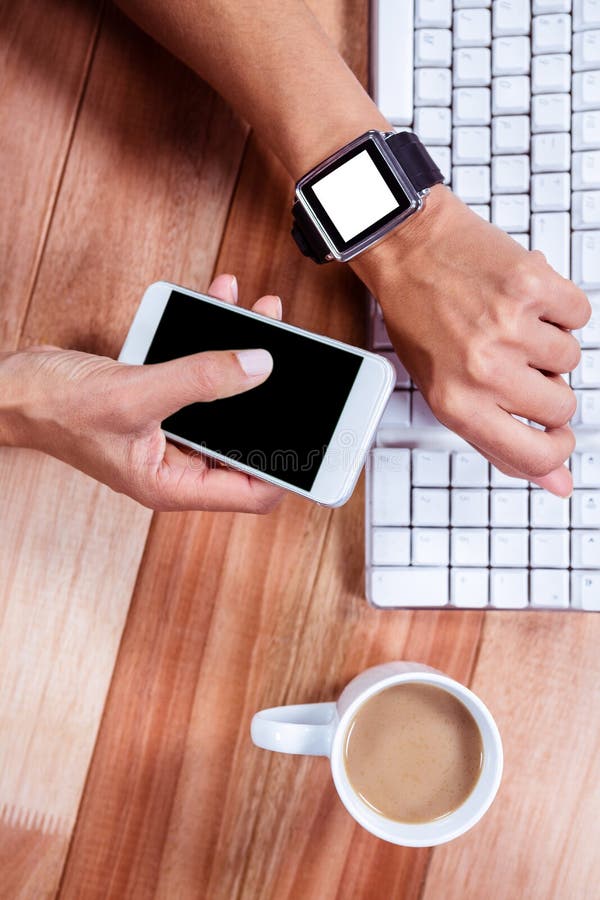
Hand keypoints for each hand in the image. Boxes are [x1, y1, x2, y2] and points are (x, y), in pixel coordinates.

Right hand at [0, 274, 284, 512]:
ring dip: (245, 360)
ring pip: (226, 401)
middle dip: (273, 397)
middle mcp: (176, 463)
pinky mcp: (159, 403)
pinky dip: (212, 342)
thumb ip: (200, 380)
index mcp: (173, 483)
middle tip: (299, 363)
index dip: (290, 470)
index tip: (320, 439)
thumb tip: (259, 367)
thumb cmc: (55, 409)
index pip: (252, 491)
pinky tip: (223, 304)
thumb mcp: (135, 394)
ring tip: (265, 318)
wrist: (10, 387)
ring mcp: (169, 433)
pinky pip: (198, 375)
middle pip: (246, 438)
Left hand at [353, 186, 591, 496]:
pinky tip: (522, 300)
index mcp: (456, 403)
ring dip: (547, 342)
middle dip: (546, 386)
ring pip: (571, 358)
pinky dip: (557, 307)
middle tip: (512, 360)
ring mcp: (510, 327)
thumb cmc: (417, 317)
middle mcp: (483, 369)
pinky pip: (578, 314)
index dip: (555, 451)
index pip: (534, 455)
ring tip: (507, 323)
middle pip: (561, 406)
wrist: (406, 247)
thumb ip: (499, 439)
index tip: (555, 438)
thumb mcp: (443, 390)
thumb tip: (557, 480)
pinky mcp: (532, 286)